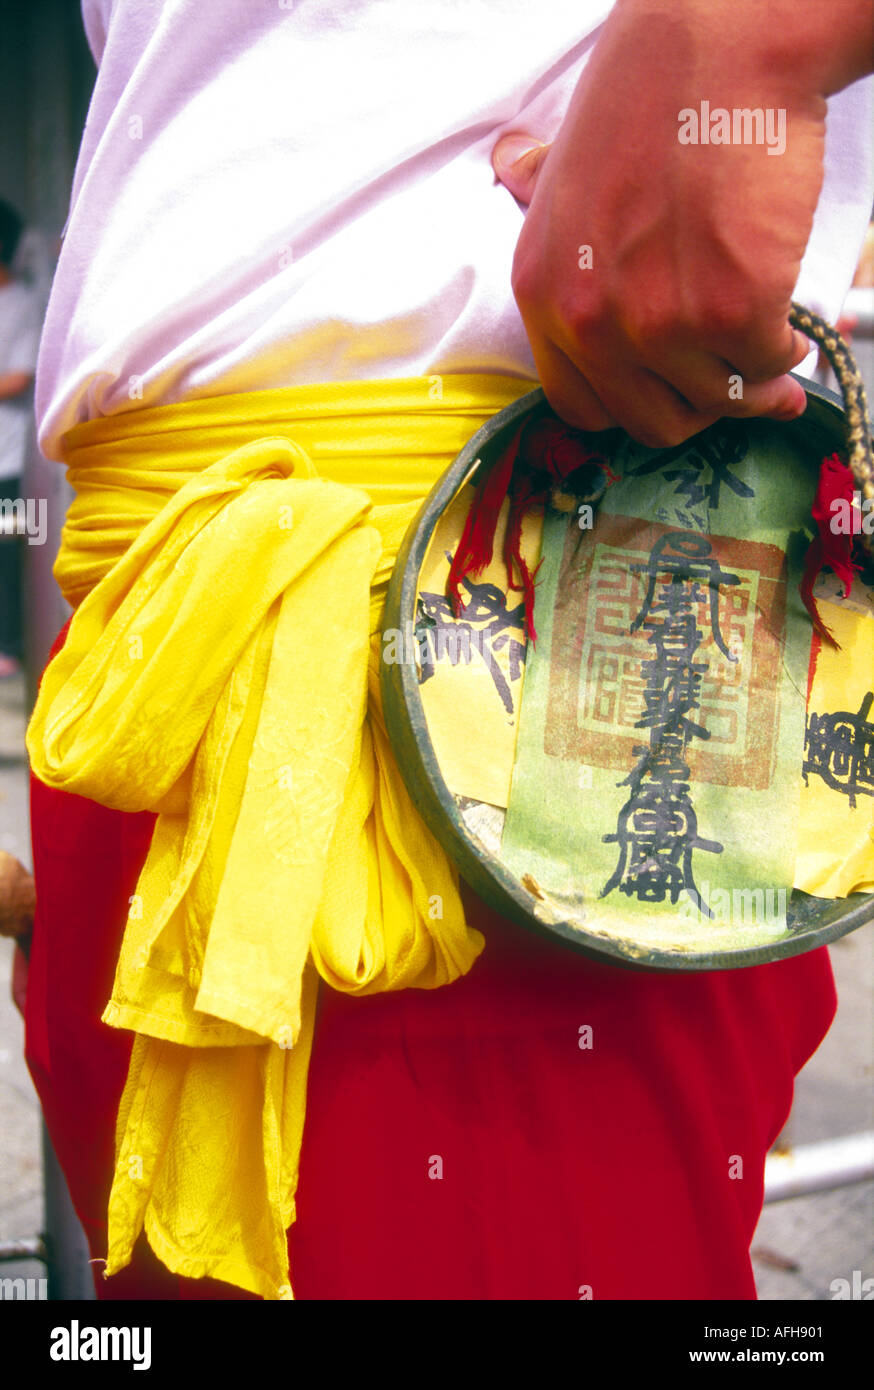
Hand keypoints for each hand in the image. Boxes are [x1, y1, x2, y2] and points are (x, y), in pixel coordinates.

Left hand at [492, 0, 838, 447]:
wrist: (717, 51)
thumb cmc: (647, 98)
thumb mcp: (562, 165)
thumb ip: (540, 199)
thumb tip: (510, 166)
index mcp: (544, 295)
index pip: (580, 406)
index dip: (631, 406)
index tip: (663, 395)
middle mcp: (591, 321)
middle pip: (650, 420)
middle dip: (695, 412)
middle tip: (729, 390)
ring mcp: (659, 323)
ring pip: (714, 399)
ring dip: (750, 388)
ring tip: (771, 360)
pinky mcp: (730, 312)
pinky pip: (764, 364)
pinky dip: (784, 355)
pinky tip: (790, 332)